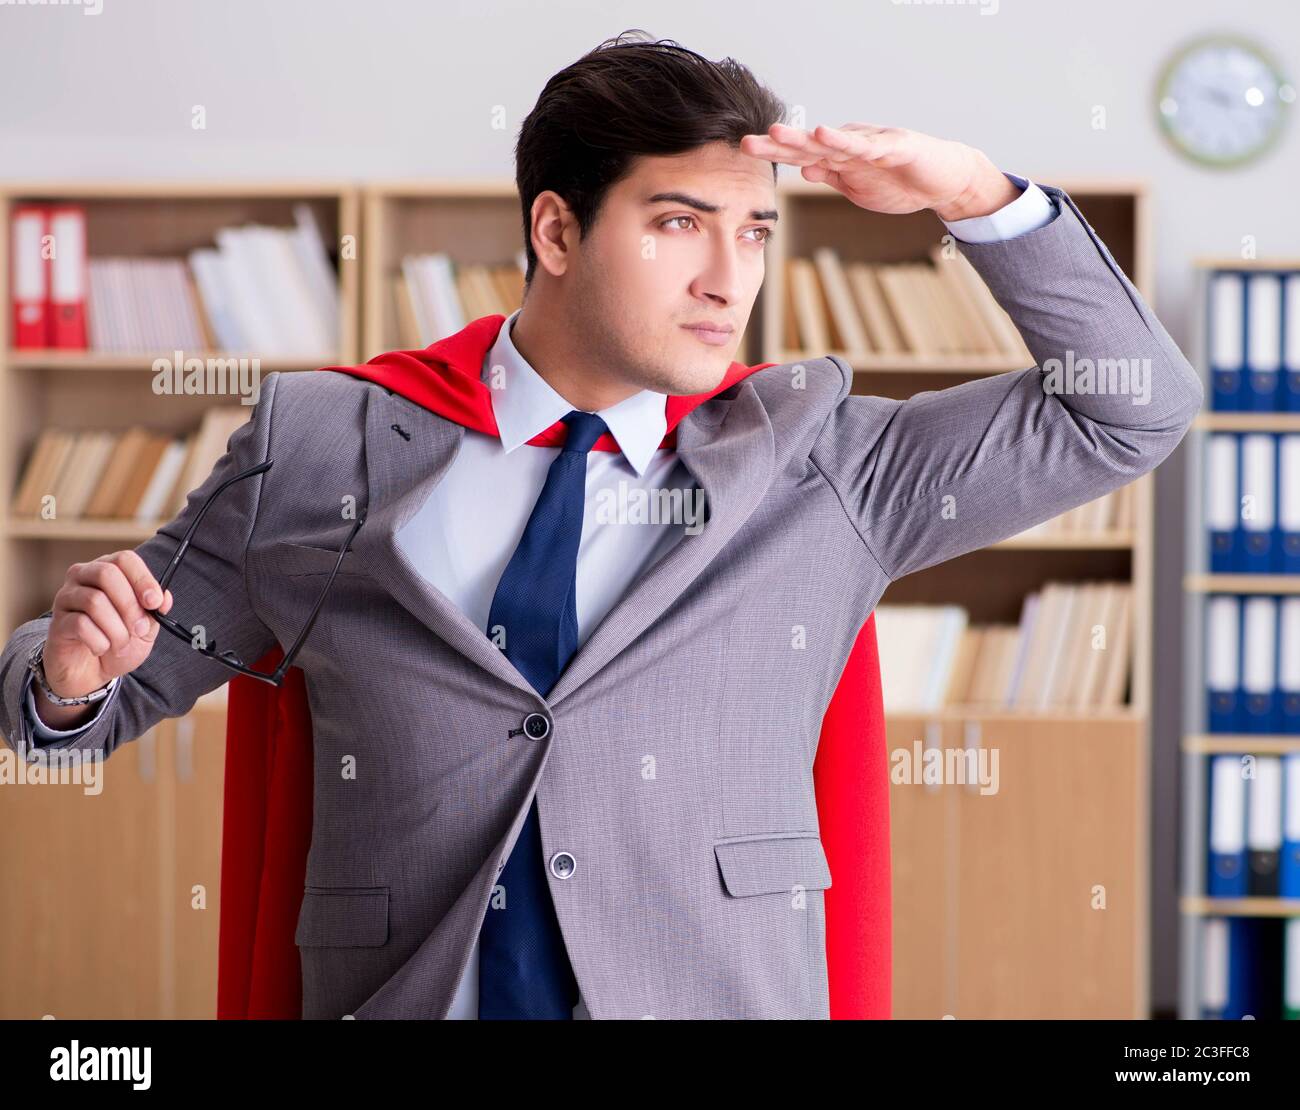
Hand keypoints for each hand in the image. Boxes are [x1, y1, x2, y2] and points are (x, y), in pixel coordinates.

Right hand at [42, 551, 172, 697]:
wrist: (92, 673)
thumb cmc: (118, 642)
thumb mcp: (145, 627)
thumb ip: (155, 610)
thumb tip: (164, 597)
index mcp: (108, 571)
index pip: (124, 559)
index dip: (143, 579)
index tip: (155, 602)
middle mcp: (83, 577)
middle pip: (106, 573)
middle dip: (129, 605)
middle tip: (139, 628)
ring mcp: (66, 598)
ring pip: (94, 601)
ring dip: (117, 629)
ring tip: (121, 644)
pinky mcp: (57, 622)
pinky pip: (80, 625)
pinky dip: (100, 642)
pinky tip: (101, 648)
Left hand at [739, 122, 1018, 220]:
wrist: (943, 180)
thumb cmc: (899, 182)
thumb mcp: (857, 186)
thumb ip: (831, 175)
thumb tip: (803, 169)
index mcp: (839, 157)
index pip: (801, 154)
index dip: (775, 153)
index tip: (745, 151)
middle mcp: (850, 145)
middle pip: (808, 145)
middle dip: (777, 144)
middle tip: (747, 143)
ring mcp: (870, 144)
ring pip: (831, 142)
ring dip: (803, 138)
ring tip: (776, 132)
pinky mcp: (893, 147)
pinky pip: (865, 145)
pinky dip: (845, 140)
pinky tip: (825, 134)